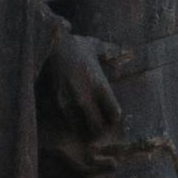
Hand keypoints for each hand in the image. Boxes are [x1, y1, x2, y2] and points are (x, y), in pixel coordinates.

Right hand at [38, 33, 124, 148]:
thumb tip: (128, 52)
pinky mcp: (54, 103)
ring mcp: (68, 101)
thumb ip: (113, 52)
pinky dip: (71, 128)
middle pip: (99, 128)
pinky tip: (72, 123)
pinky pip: (66, 125)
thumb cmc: (76, 45)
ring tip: (86, 129)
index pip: (114, 114)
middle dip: (101, 131)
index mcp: (99, 85)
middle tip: (100, 129)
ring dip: (85, 133)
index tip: (111, 116)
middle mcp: (85, 96)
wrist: (49, 44)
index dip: (114, 118)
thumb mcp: (97, 46)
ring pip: (81, 131)